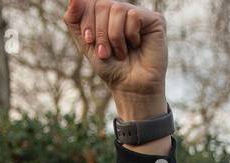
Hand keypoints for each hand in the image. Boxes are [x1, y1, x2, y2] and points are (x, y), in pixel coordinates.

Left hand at [63, 0, 166, 118]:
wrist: (131, 88)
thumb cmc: (111, 68)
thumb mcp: (86, 44)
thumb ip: (74, 20)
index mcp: (107, 14)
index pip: (90, 2)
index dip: (86, 22)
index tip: (90, 41)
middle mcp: (123, 10)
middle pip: (102, 4)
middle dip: (100, 32)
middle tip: (106, 52)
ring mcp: (139, 14)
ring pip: (117, 8)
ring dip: (114, 37)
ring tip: (121, 52)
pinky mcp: (155, 20)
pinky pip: (133, 16)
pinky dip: (129, 35)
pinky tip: (136, 46)